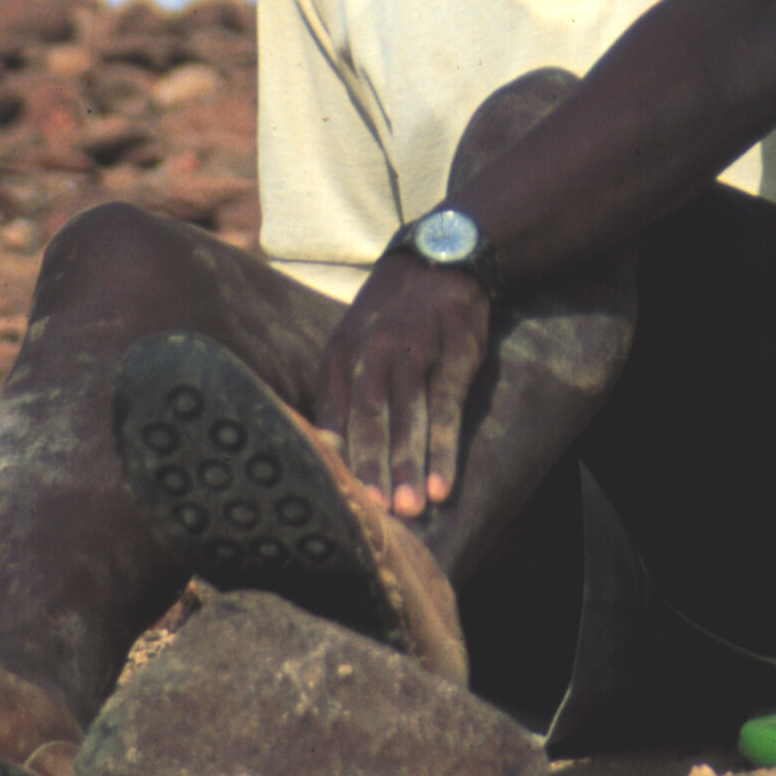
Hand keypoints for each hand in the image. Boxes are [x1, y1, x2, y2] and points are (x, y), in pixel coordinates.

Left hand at [312, 253, 491, 517]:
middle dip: (370, 469)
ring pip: (407, 419)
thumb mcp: (352, 343)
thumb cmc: (390, 317)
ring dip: (407, 467)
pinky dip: (444, 449)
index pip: (332, 415)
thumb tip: (322, 453)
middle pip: (369, 420)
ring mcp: (414, 353)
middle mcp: (372, 354)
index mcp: (340, 357)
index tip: (331, 500)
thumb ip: (339, 394)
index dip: (333, 457)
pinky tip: (443, 483)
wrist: (439, 260)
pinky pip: (446, 409)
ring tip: (409, 510)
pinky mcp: (453, 355)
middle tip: (372, 515)